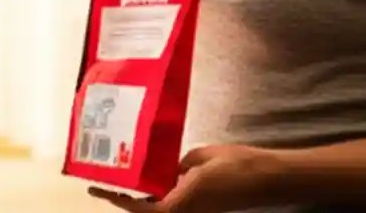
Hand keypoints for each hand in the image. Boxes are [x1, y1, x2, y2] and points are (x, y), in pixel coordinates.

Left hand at [87, 145, 277, 212]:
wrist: (267, 177)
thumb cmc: (236, 166)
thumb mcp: (201, 159)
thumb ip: (179, 166)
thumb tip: (167, 169)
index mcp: (181, 202)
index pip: (141, 208)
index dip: (117, 200)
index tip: (97, 189)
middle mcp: (185, 210)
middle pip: (148, 210)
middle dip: (128, 197)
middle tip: (107, 179)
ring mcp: (195, 210)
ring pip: (161, 205)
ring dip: (145, 194)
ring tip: (127, 173)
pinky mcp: (204, 205)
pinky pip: (175, 199)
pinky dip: (162, 188)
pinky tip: (157, 170)